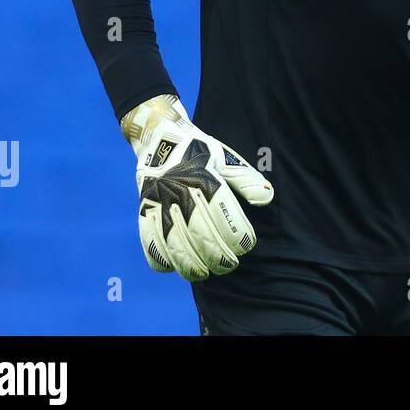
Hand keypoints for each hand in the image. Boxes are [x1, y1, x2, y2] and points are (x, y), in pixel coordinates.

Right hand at [121, 94, 273, 280]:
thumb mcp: (226, 159)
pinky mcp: (143, 207)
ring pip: (172, 238)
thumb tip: (266, 198)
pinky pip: (147, 236)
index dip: (235, 231)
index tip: (246, 246)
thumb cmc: (200, 152)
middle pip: (198, 228)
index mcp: (203, 175)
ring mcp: (158, 199)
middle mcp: (179, 188)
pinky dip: (158, 255)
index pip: (221, 209)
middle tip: (229, 266)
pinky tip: (172, 267)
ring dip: (188, 261)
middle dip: (216, 253)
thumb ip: (246, 179)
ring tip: (203, 274)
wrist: (159, 136)